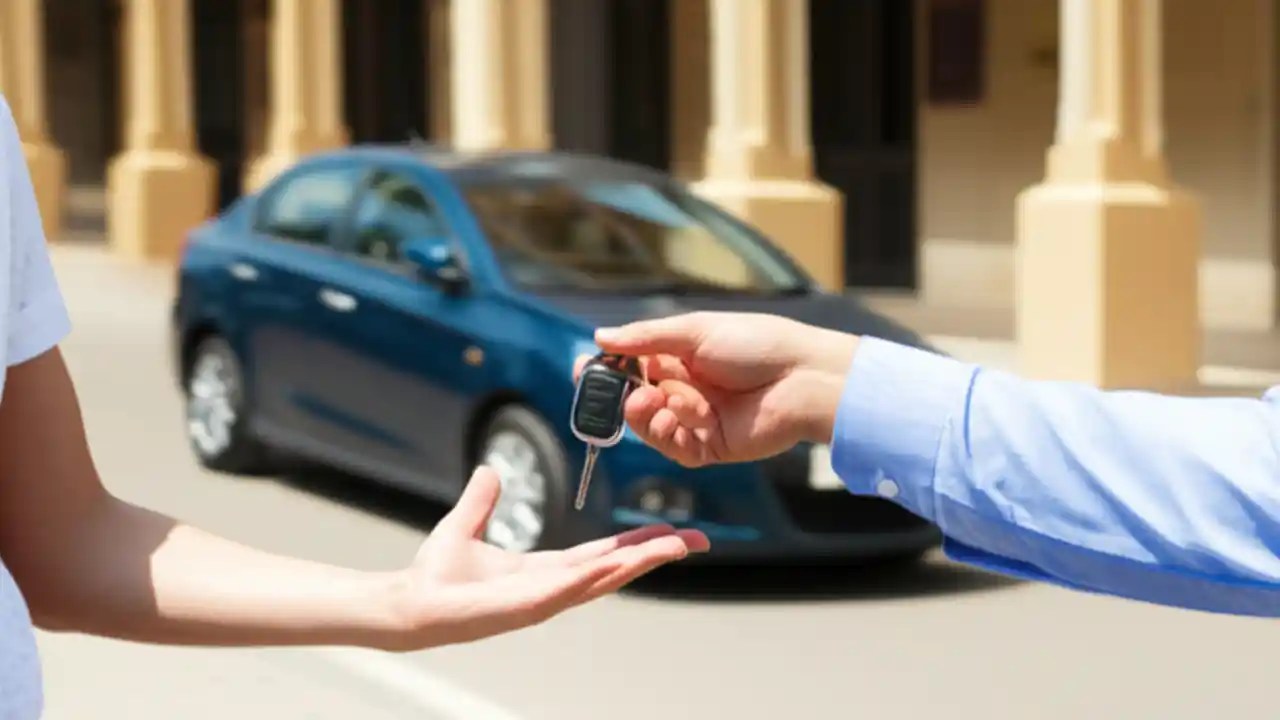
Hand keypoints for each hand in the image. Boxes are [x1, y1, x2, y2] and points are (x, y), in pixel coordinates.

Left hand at [386, 466, 708, 649]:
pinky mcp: (522, 608)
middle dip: (656, 555)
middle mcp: (550, 586)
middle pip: (615, 568)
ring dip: (637, 564)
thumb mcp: (465, 524)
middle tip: (697, 541)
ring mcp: (540, 600)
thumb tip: (490, 470)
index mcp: (543, 569)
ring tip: (674, 548)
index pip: (601, 553)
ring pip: (601, 580)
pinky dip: (591, 579)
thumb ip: (482, 499)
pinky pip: (564, 592)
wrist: (408, 603)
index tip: (672, 532)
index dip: (637, 543)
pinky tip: (615, 565)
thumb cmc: (434, 574)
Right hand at [576, 311, 858, 466]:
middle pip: (633, 400)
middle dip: (618, 396)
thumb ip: (646, 338)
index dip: (607, 370)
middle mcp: (685, 389)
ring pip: (650, 427)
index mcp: (680, 357)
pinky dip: (669, 432)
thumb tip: (600, 336)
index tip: (585, 368)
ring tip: (649, 399)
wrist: (803, 378)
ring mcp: (696, 420)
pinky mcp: (710, 447)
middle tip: (606, 389)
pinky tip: (677, 414)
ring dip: (642, 415)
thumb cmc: (756, 344)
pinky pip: (675, 448)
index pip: (631, 367)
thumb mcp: (696, 331)